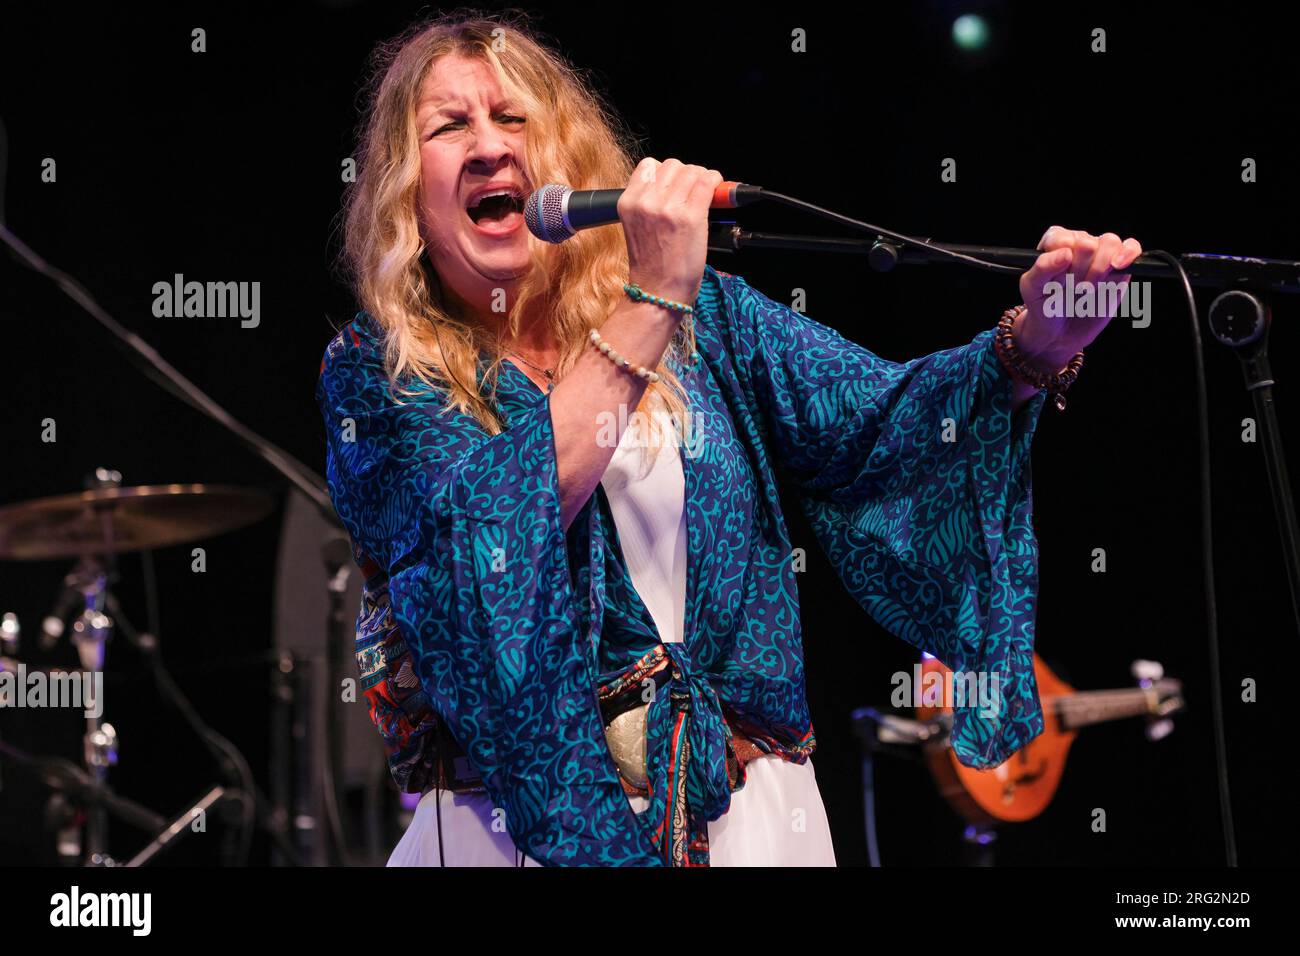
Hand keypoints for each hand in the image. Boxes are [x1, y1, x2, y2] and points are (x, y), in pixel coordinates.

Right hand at [618, 157, 723, 307]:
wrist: (658, 292)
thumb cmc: (652, 264)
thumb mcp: (637, 226)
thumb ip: (649, 202)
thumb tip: (678, 182)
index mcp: (628, 202)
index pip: (649, 166)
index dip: (666, 174)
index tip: (675, 186)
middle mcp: (646, 201)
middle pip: (673, 165)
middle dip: (686, 175)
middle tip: (692, 193)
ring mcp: (669, 208)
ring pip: (692, 170)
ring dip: (701, 179)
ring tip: (703, 195)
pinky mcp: (691, 216)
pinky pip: (708, 183)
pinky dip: (716, 183)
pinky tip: (717, 192)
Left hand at [1014, 226, 1143, 370]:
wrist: (1061, 330)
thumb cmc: (1044, 306)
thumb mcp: (1032, 288)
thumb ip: (1043, 267)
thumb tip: (1066, 252)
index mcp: (1056, 242)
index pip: (1064, 239)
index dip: (1062, 264)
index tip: (1058, 282)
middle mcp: (1079, 242)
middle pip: (1087, 244)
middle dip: (1079, 273)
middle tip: (1073, 290)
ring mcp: (1101, 253)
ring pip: (1110, 243)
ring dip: (1099, 270)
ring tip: (1088, 289)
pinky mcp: (1119, 265)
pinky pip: (1131, 247)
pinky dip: (1128, 254)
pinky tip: (1118, 266)